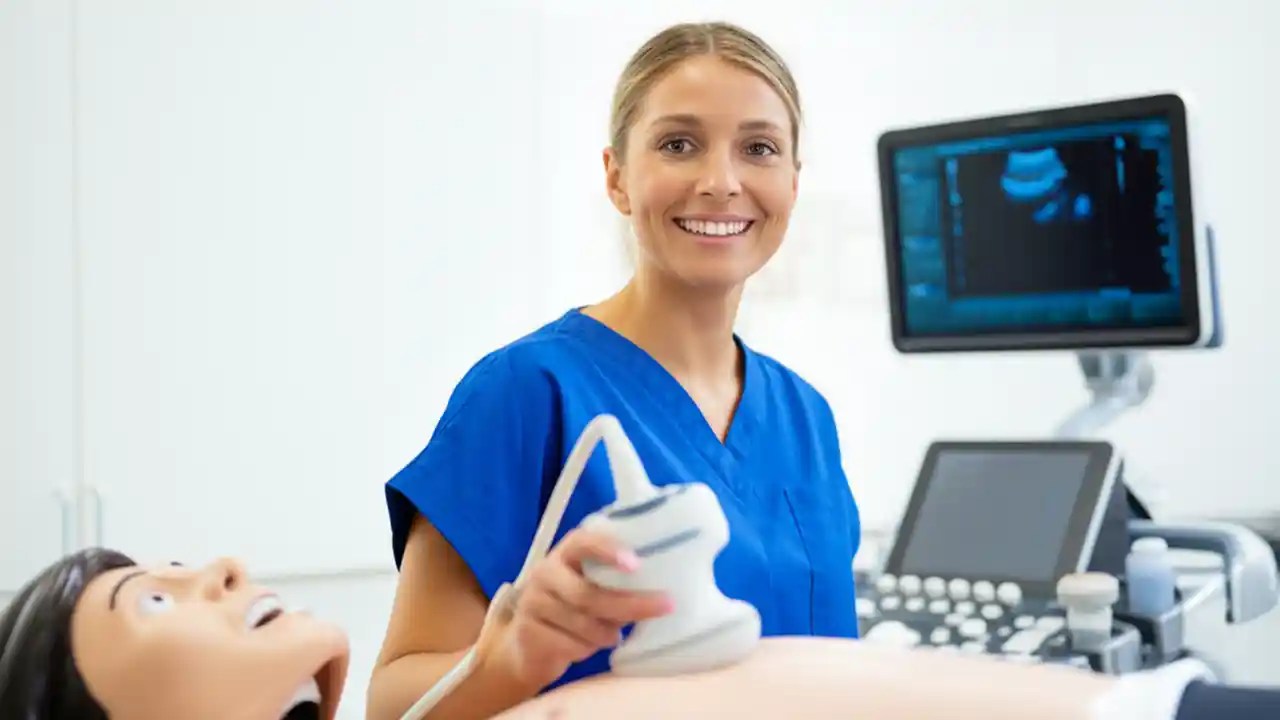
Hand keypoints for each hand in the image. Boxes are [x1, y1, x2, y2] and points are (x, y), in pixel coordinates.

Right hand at [481, 527, 674, 690]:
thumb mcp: (591, 585)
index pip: (583, 542)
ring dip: (606, 634)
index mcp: (565, 553)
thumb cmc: (573, 608)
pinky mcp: (528, 632)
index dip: (608, 550)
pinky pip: (569, 644)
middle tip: (664, 606)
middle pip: (588, 593)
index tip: (635, 563)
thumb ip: (615, 581)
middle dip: (629, 604)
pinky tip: (590, 646)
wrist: (530, 644)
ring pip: (582, 624)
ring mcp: (533, 602)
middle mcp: (545, 572)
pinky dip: (587, 649)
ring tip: (615, 636)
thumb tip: (660, 588)